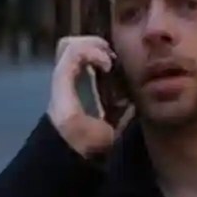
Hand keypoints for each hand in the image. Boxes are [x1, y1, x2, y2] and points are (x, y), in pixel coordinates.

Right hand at [48, 36, 133, 158]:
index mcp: (74, 88)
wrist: (81, 153)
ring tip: (107, 58)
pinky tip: (106, 62)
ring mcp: (61, 80)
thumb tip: (135, 93)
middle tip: (112, 55)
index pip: (77, 56)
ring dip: (91, 45)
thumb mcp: (116, 115)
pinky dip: (90, 51)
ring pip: (68, 45)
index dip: (95, 49)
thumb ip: (121, 103)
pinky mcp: (61, 81)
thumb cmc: (98, 139)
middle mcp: (64, 82)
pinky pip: (72, 53)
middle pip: (69, 46)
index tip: (114, 61)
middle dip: (92, 43)